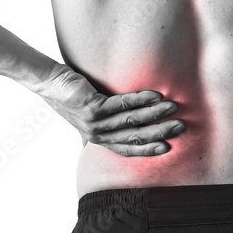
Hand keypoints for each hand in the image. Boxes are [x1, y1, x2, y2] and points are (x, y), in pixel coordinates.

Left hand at [33, 64, 184, 156]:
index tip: (169, 147)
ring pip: (130, 120)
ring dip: (155, 114)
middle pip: (134, 136)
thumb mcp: (92, 115)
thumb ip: (106, 126)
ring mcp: (94, 122)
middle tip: (181, 127)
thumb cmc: (74, 97)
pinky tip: (155, 95)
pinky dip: (140, 100)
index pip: (128, 148)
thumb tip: (123, 133)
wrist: (51, 83)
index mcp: (100, 139)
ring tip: (173, 107)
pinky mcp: (92, 107)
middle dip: (159, 132)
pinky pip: (120, 104)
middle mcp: (97, 134)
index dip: (149, 149)